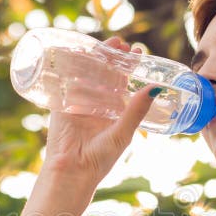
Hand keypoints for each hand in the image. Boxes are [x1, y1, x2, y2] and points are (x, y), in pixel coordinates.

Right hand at [41, 37, 158, 186]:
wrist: (72, 172)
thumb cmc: (100, 159)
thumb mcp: (123, 132)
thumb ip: (137, 110)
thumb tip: (155, 88)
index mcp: (112, 112)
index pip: (122, 83)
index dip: (130, 67)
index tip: (138, 52)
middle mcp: (96, 105)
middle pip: (105, 74)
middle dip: (113, 57)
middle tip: (122, 43)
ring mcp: (78, 103)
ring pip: (88, 74)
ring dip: (97, 57)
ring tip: (109, 43)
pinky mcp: (61, 104)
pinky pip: (66, 81)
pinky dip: (72, 65)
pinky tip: (79, 50)